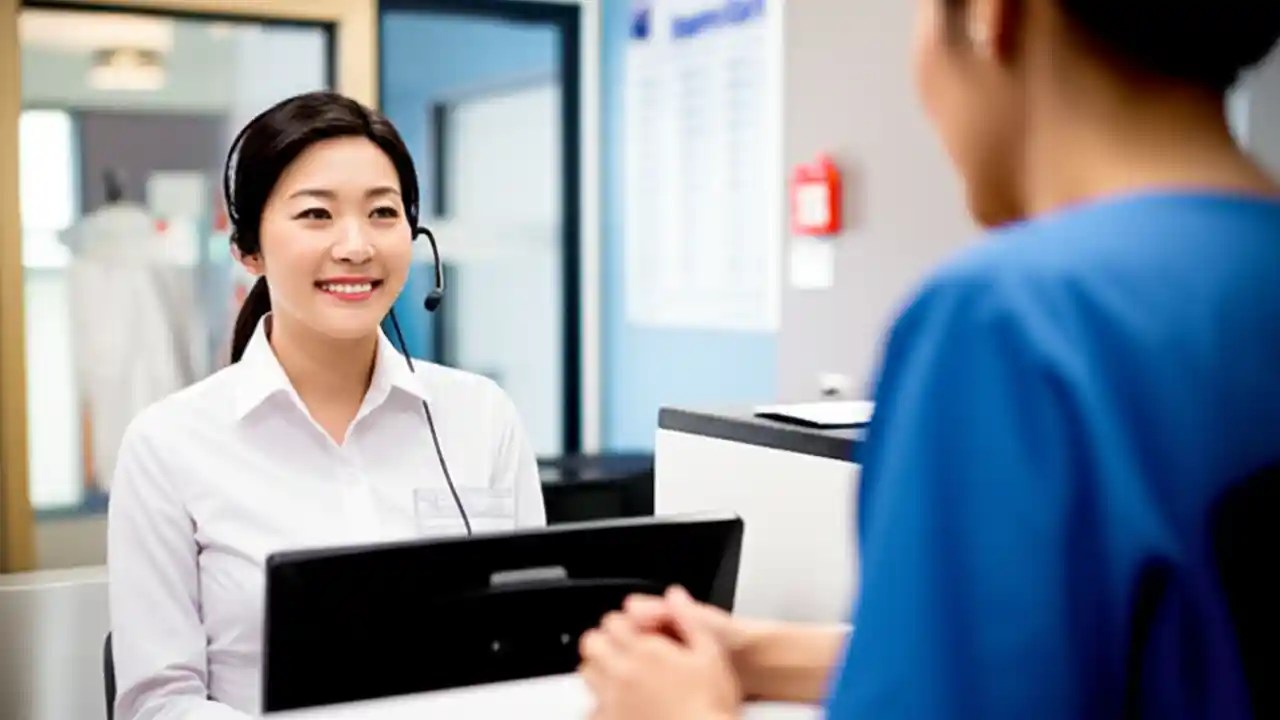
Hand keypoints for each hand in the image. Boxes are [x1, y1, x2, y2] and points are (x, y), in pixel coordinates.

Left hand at [579, 586, 741, 719]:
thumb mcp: (711, 655)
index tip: (632, 628)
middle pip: (592, 643)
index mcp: (645, 652)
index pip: (613, 622)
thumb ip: (690, 619)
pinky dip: (599, 702)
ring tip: (618, 674)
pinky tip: (617, 705)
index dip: (623, 621)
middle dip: (604, 641)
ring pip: (587, 672)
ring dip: (598, 668)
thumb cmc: (709, 707)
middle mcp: (623, 673)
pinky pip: (591, 707)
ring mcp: (612, 700)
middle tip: (619, 648)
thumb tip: (675, 595)